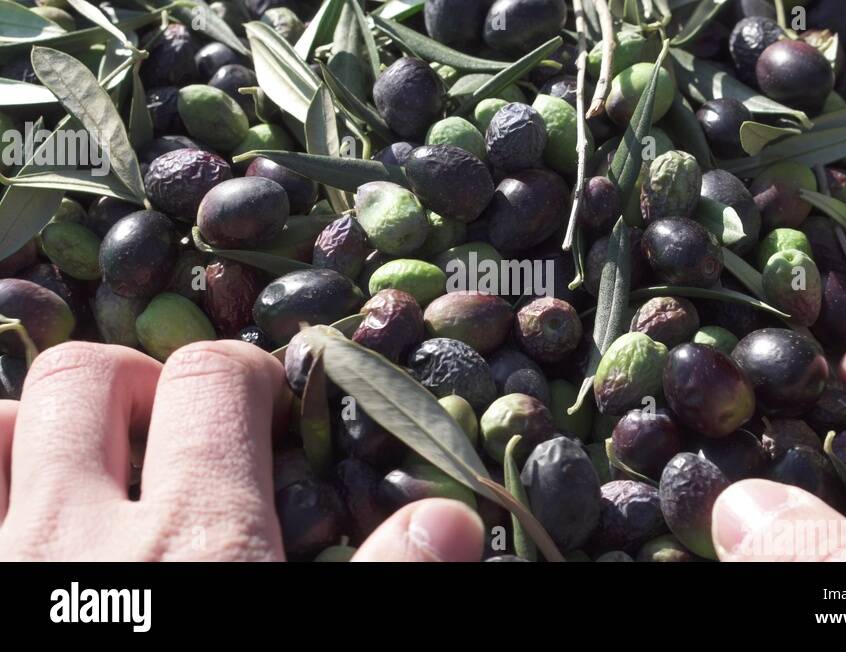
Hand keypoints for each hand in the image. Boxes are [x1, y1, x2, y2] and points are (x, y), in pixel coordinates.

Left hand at [0, 340, 482, 560]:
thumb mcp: (313, 642)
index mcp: (199, 540)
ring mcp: (3, 556)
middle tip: (169, 425)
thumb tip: (454, 518)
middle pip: (86, 378)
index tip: (262, 404)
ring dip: (36, 421)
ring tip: (82, 457)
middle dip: (137, 379)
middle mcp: (77, 534)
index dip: (241, 373)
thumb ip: (384, 583)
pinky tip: (17, 496)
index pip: (212, 382)